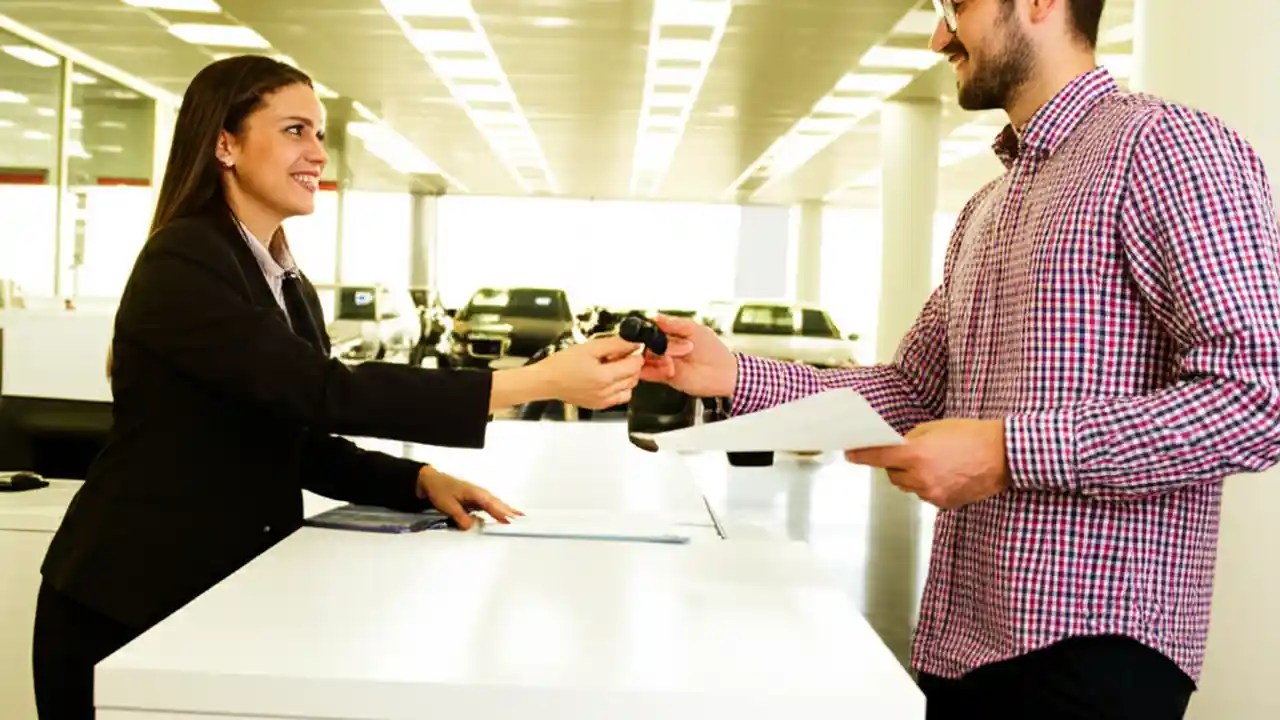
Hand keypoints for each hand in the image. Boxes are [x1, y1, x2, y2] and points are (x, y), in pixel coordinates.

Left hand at [416, 466, 521, 529]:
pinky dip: (499, 508)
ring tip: (519, 516)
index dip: (501, 513)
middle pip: (497, 503)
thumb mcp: (448, 506)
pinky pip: (490, 504)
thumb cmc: (440, 490)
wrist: (431, 481)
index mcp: (474, 493)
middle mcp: (479, 493)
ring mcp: (478, 495)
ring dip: (507, 509)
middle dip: (509, 510)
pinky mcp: (475, 498)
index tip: (510, 520)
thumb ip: (460, 517)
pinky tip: (504, 513)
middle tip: (522, 519)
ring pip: (495, 503)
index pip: (491, 504)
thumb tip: (471, 526)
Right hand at [533, 335, 643, 408]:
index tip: (630, 348)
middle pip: (634, 377)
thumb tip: (633, 343)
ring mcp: (603, 401)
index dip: (635, 354)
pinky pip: (619, 398)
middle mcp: (607, 392)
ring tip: (612, 368)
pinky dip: (619, 388)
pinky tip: (607, 379)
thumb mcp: (590, 347)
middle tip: (617, 356)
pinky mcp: (599, 405)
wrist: (546, 381)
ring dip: (627, 377)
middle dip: (630, 365)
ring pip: (629, 388)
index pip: (635, 366)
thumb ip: (614, 345)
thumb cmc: (562, 364)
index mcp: (605, 377)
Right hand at [638, 314, 736, 397]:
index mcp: (672, 334)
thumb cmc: (714, 351)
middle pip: (645, 344)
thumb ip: (674, 323)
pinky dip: (647, 371)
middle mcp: (666, 348)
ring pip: (645, 359)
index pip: (651, 330)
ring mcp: (664, 363)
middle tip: (668, 350)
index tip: (645, 332)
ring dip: (650, 359)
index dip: (647, 331)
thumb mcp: (695, 330)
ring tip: (669, 361)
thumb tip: (655, 317)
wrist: (724, 375)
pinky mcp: (665, 377)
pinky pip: (648, 374)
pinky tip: (660, 368)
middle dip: (651, 346)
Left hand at [846, 419, 1010, 509]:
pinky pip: (926, 495)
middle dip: (896, 465)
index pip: (878, 458)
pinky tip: (946, 474)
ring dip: (912, 476)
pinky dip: (929, 486)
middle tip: (912, 453)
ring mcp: (933, 494)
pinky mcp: (945, 504)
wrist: (1003, 455)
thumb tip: (897, 449)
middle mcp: (921, 478)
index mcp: (916, 456)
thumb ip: (910, 440)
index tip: (851, 454)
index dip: (861, 456)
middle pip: (892, 475)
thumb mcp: (935, 428)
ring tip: (935, 463)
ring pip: (909, 487)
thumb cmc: (973, 436)